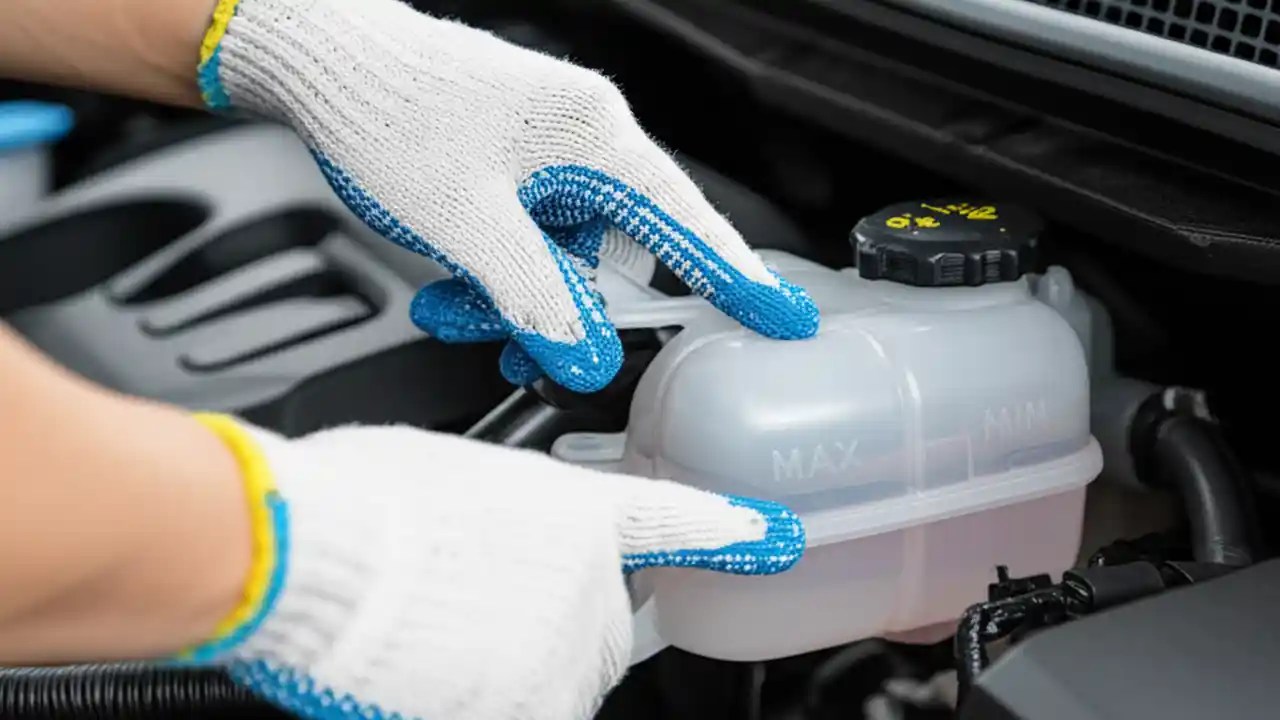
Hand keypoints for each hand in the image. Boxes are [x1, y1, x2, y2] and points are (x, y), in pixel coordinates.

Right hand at [184, 415, 803, 719]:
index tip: (773, 534)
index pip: (677, 522)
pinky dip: (479, 701)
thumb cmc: (357, 500)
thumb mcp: (444, 477)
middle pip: (602, 631)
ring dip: (515, 674)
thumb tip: (485, 536)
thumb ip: (496, 514)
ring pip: (559, 686)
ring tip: (437, 645)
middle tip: (475, 612)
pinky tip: (426, 679)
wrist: (305, 553)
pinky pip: (520, 712)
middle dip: (553, 630)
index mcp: (574, 515)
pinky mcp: (517, 713)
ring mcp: (558, 661)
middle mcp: (586, 590)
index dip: (731, 530)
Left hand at [196, 0, 819, 392]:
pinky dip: (489, 273)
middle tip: (519, 350)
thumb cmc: (390, 109)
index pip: (686, 221)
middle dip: (563, 310)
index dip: (738, 279)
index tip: (784, 318)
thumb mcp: (466, 224)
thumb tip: (587, 356)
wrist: (320, 58)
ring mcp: (542, 153)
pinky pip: (522, 239)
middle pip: (611, 255)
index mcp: (593, 135)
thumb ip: (536, 297)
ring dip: (511, 298)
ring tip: (449, 309)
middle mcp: (579, 140)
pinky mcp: (508, 166)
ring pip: (558, 257)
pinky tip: (444, 286)